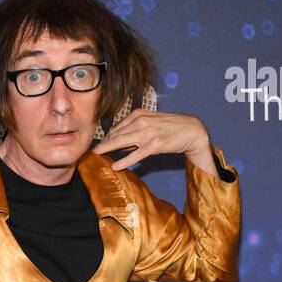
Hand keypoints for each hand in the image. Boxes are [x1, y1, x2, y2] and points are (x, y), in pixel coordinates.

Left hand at [92, 108, 212, 173]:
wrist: (191, 130)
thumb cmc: (170, 128)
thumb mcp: (150, 125)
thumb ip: (134, 132)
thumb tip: (119, 144)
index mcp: (139, 114)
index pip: (117, 127)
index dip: (105, 137)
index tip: (96, 145)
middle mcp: (141, 121)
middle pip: (116, 134)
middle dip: (102, 143)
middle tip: (90, 152)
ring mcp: (147, 133)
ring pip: (122, 142)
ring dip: (108, 150)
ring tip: (97, 156)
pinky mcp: (154, 145)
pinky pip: (136, 154)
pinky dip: (124, 160)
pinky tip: (115, 166)